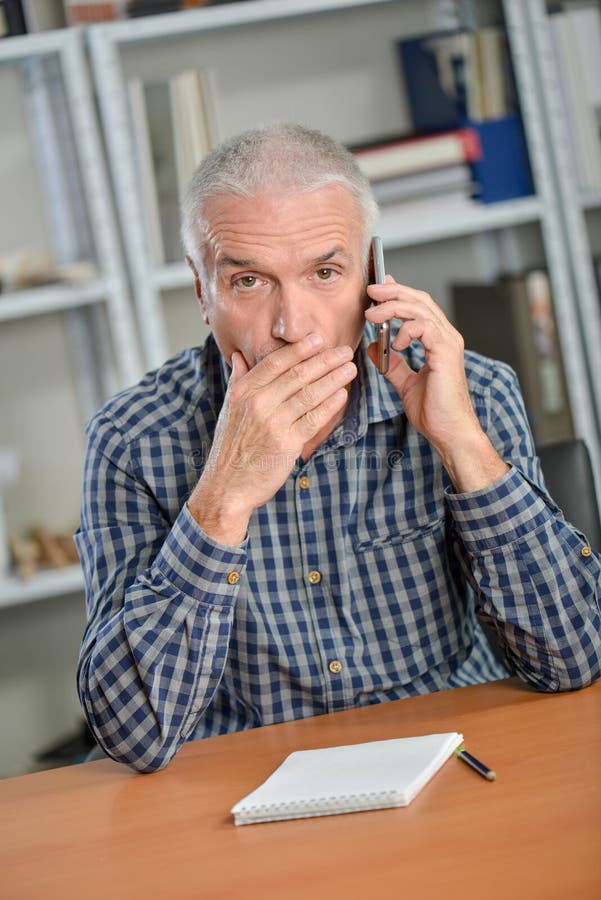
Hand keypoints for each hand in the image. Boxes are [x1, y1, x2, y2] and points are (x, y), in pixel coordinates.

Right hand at [188, 333, 356, 544]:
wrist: (227, 486)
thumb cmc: (230, 448)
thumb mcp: (228, 410)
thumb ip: (238, 380)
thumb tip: (239, 355)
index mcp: (243, 392)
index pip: (276, 363)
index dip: (300, 349)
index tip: (319, 338)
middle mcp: (257, 404)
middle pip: (297, 375)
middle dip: (324, 361)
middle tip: (344, 351)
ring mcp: (273, 423)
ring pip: (309, 394)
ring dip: (333, 379)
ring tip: (349, 369)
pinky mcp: (287, 444)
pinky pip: (314, 419)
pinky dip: (330, 406)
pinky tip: (342, 395)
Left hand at [365, 278, 507, 490]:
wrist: (449, 432)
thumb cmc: (434, 412)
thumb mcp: (405, 383)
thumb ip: (392, 364)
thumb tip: (374, 347)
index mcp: (439, 342)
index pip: (419, 307)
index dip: (399, 293)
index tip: (378, 290)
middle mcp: (447, 337)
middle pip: (420, 300)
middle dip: (393, 291)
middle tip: (371, 290)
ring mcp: (449, 343)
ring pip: (420, 309)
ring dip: (393, 307)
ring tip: (372, 314)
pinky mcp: (446, 353)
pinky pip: (424, 328)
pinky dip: (406, 330)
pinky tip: (395, 342)